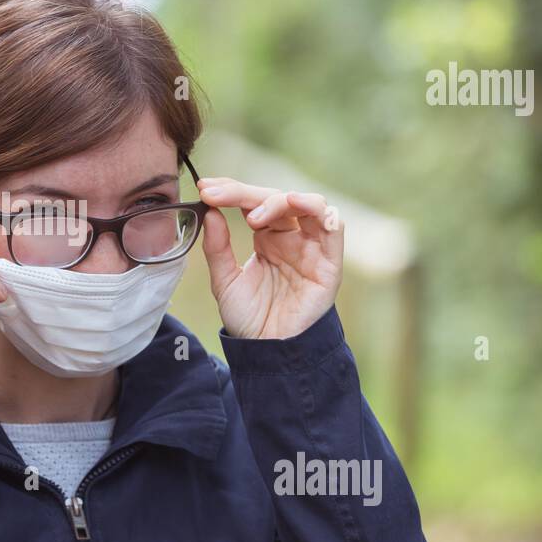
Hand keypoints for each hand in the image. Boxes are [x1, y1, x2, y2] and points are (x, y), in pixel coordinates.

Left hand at [197, 178, 342, 339]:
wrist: (268, 352)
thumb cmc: (250, 319)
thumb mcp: (225, 281)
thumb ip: (217, 247)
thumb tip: (210, 211)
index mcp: (267, 239)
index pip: (253, 203)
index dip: (231, 192)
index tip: (206, 189)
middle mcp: (292, 238)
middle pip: (277, 199)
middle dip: (245, 193)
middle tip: (218, 195)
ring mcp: (312, 248)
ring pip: (310, 205)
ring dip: (282, 200)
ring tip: (254, 215)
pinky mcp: (329, 263)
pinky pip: (335, 229)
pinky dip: (323, 214)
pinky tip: (299, 206)